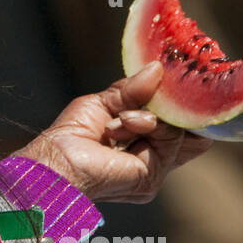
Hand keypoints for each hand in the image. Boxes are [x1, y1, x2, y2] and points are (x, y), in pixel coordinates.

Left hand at [17, 60, 212, 202]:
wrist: (55, 162)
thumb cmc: (70, 137)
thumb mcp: (105, 103)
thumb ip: (133, 90)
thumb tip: (157, 68)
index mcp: (143, 144)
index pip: (178, 125)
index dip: (182, 103)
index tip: (183, 77)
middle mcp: (153, 159)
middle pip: (187, 129)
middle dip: (174, 104)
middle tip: (164, 85)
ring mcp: (155, 169)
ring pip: (177, 129)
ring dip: (146, 115)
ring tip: (120, 118)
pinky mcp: (152, 175)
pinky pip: (168, 137)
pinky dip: (144, 124)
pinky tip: (121, 125)